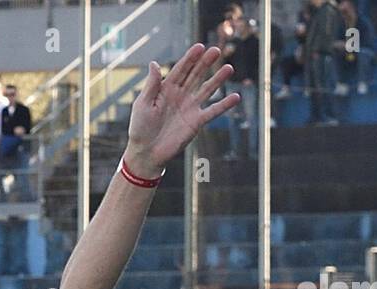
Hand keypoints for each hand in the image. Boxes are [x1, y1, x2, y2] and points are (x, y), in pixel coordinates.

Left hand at [123, 44, 237, 179]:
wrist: (146, 153)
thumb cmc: (140, 128)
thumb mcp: (142, 104)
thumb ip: (151, 84)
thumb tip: (154, 63)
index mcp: (166, 89)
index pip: (180, 69)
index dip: (190, 58)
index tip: (200, 47)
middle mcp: (180, 95)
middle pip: (195, 75)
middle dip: (205, 63)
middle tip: (216, 51)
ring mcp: (190, 108)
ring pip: (206, 90)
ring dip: (218, 80)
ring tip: (229, 68)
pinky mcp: (196, 122)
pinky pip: (213, 111)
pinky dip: (224, 105)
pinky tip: (236, 97)